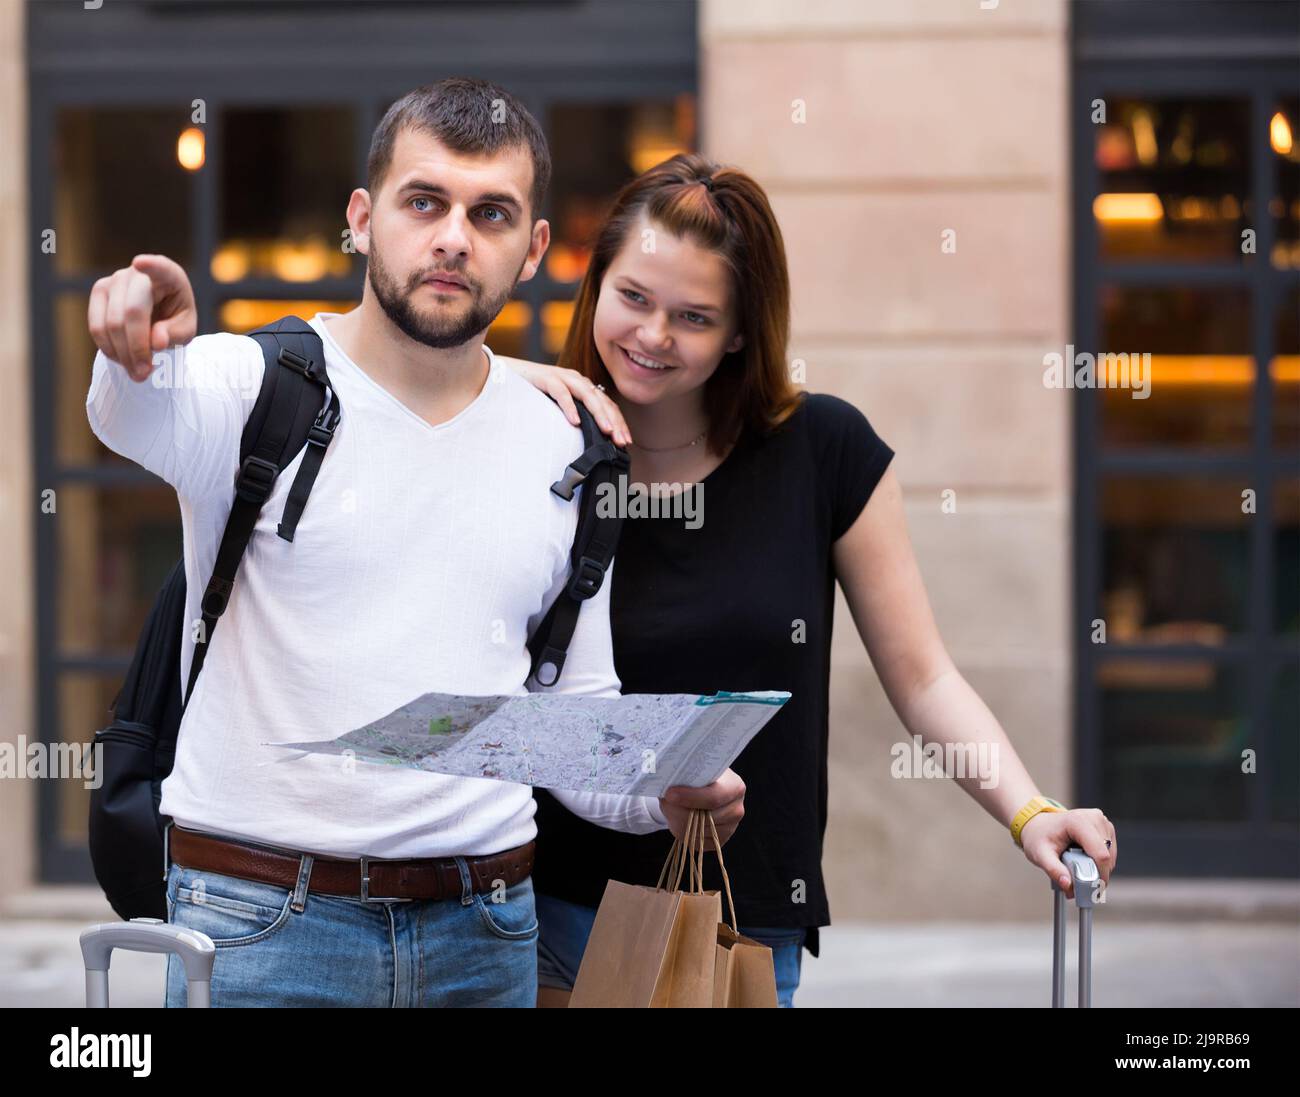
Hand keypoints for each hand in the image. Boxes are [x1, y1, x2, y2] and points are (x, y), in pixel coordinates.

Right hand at [88, 253, 196, 380]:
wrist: (156, 315)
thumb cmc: (175, 319)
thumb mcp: (185, 329)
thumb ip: (174, 334)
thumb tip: (156, 342)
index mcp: (169, 276)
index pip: (160, 268)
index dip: (151, 266)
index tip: (141, 262)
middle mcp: (137, 274)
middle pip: (131, 313)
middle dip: (136, 348)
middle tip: (145, 375)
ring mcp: (114, 280)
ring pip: (110, 323)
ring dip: (122, 354)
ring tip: (137, 373)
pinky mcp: (98, 293)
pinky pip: (96, 327)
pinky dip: (109, 349)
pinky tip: (124, 360)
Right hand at [500, 357, 631, 446]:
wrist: (504, 373)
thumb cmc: (532, 394)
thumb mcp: (557, 408)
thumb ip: (572, 418)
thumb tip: (586, 443)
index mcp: (582, 388)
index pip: (607, 405)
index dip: (619, 423)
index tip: (626, 443)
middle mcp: (576, 380)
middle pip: (602, 401)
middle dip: (614, 422)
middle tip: (621, 441)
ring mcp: (562, 377)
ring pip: (587, 395)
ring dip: (599, 413)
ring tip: (607, 431)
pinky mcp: (546, 378)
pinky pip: (561, 392)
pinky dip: (569, 406)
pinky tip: (575, 421)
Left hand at [657, 768, 744, 848]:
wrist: (702, 788)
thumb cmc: (697, 778)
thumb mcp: (692, 771)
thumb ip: (684, 778)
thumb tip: (669, 793)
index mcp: (734, 786)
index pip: (713, 798)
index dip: (690, 798)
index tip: (669, 794)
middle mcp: (736, 809)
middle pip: (704, 818)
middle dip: (678, 811)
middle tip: (665, 802)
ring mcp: (730, 828)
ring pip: (696, 832)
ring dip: (677, 822)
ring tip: (672, 808)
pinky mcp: (719, 841)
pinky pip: (695, 843)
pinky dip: (682, 833)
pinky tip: (679, 819)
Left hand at [1019, 807, 1115, 899]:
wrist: (1039, 826)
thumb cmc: (1039, 837)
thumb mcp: (1040, 855)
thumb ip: (1054, 870)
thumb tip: (1068, 885)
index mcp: (1078, 821)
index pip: (1100, 854)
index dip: (1099, 875)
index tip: (1092, 890)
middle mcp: (1094, 818)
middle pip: (1106, 857)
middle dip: (1096, 874)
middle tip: (1078, 881)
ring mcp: (1102, 822)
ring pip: (1110, 857)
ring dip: (1098, 868)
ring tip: (1078, 867)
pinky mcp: (1106, 828)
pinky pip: (1110, 853)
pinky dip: (1099, 862)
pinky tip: (1084, 860)